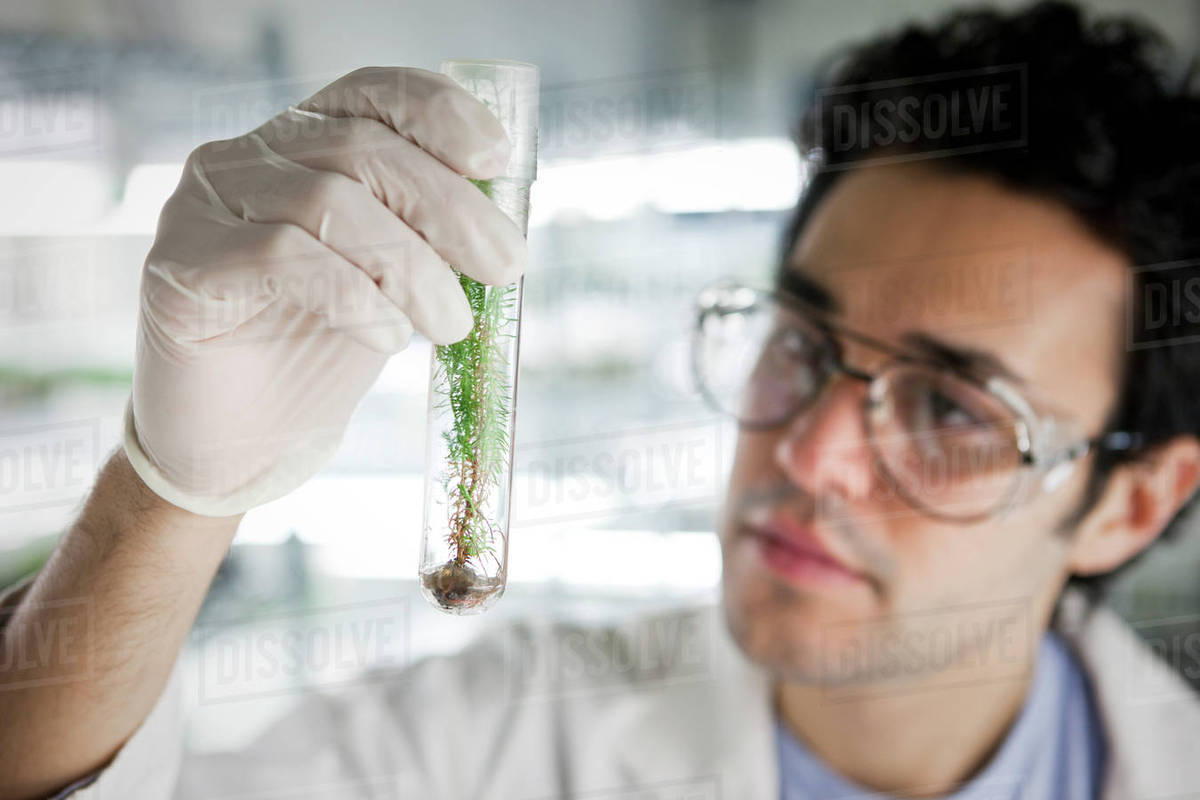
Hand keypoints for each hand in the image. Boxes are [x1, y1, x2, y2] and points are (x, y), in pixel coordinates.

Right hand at [125, 67, 526, 515]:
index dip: (439, 113)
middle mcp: (249, 157)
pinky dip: (354, 294)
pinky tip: (388, 334)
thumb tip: (502, 222)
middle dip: (449, 207)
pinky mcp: (179, 262)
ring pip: (327, 200)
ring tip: (451, 322)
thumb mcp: (395, 283)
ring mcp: (206, 204)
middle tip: (506, 266)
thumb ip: (431, 238)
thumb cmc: (322, 352)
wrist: (244, 440)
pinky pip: (281, 256)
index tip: (496, 159)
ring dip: (411, 265)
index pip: (371, 93)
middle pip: (361, 148)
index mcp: (306, 145)